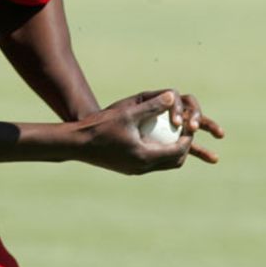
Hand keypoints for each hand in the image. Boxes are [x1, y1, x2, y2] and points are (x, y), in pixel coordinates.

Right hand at [73, 90, 224, 174]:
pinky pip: (150, 163)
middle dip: (184, 147)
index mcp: (146, 156)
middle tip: (184, 131)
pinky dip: (158, 153)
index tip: (188, 124)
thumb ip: (152, 106)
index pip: (178, 150)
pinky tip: (152, 139)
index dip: (188, 137)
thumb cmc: (100, 126)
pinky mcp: (127, 169)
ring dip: (171, 152)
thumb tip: (173, 96)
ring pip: (163, 164)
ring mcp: (134, 170)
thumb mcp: (128, 113)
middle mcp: (142, 167)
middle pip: (174, 162)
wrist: (76, 144)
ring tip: (172, 135)